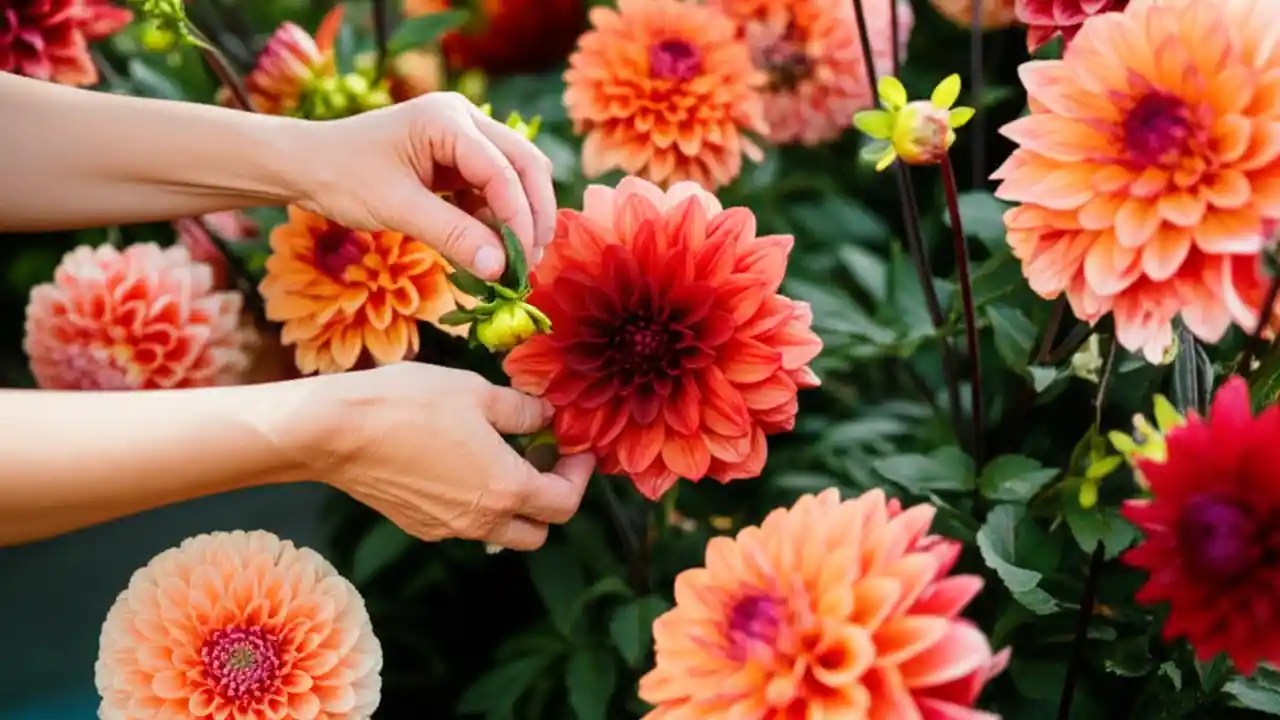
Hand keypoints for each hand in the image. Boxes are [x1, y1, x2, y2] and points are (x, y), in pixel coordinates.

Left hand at [296, 91, 555, 279]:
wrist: (306, 166)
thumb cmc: (342, 178)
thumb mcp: (397, 209)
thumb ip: (452, 236)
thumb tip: (499, 270)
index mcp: (447, 119)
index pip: (503, 169)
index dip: (519, 217)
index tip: (521, 262)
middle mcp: (464, 120)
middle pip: (524, 164)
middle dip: (532, 214)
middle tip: (530, 261)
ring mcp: (463, 138)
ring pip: (515, 177)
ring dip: (519, 218)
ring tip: (515, 263)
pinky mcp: (457, 160)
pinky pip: (492, 189)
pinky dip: (497, 220)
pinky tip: (492, 250)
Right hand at [305, 362, 593, 549]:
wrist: (335, 431)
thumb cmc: (410, 404)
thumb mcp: (478, 393)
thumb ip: (522, 410)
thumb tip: (547, 416)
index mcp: (506, 490)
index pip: (565, 503)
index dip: (580, 475)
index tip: (576, 448)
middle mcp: (481, 522)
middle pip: (538, 531)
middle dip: (550, 499)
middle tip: (542, 456)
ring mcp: (446, 529)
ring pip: (500, 532)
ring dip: (513, 505)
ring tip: (501, 456)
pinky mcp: (418, 525)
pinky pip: (464, 525)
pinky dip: (477, 503)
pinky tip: (461, 463)